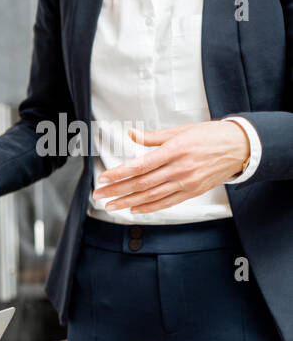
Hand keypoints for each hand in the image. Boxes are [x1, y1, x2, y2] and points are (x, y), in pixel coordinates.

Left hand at [92, 120, 249, 213]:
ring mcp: (186, 182)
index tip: (103, 178)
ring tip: (111, 206)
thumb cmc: (210, 136)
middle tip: (99, 195)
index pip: (140, 165)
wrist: (240, 147)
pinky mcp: (193, 191)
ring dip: (128, 202)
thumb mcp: (181, 131)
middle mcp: (179, 169)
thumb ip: (153, 137)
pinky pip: (167, 202)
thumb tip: (131, 135)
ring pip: (151, 196)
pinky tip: (134, 209)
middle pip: (141, 183)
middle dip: (117, 190)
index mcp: (174, 151)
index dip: (119, 173)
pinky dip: (149, 208)